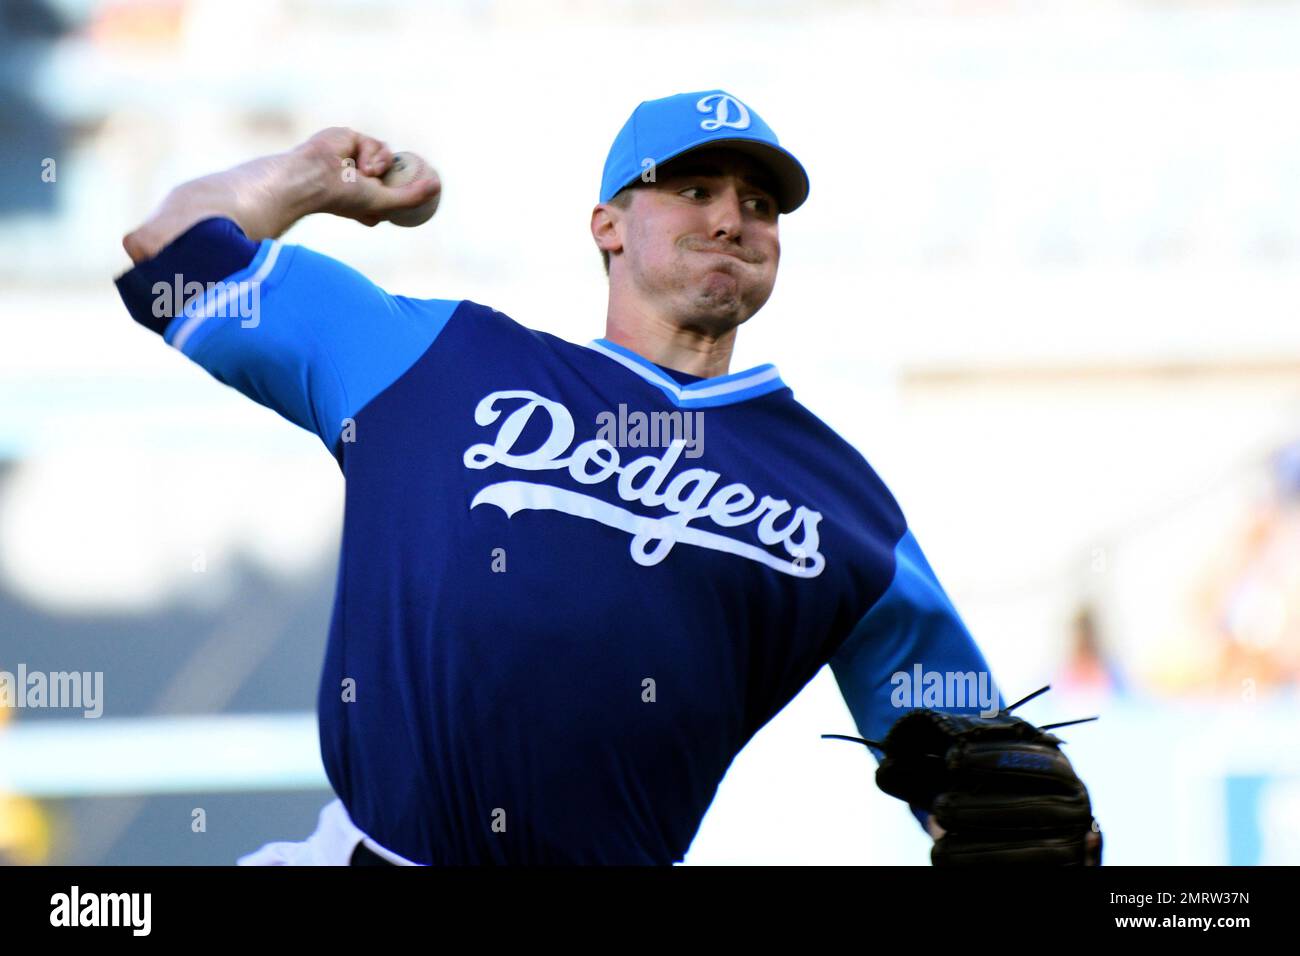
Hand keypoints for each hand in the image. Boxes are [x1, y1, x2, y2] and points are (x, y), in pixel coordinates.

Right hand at [297, 127, 440, 227]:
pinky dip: (371, 153)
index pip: (391, 191)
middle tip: (389, 180)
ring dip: (381, 164)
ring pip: (387, 155)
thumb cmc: (342, 197)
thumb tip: (438, 186)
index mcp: (363, 197)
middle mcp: (359, 177)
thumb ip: (411, 196)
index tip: (422, 187)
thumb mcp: (383, 203)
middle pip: (392, 170)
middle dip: (392, 174)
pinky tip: (356, 162)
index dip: (406, 189)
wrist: (313, 179)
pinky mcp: (350, 138)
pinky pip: (376, 144)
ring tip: (364, 174)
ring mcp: (355, 157)